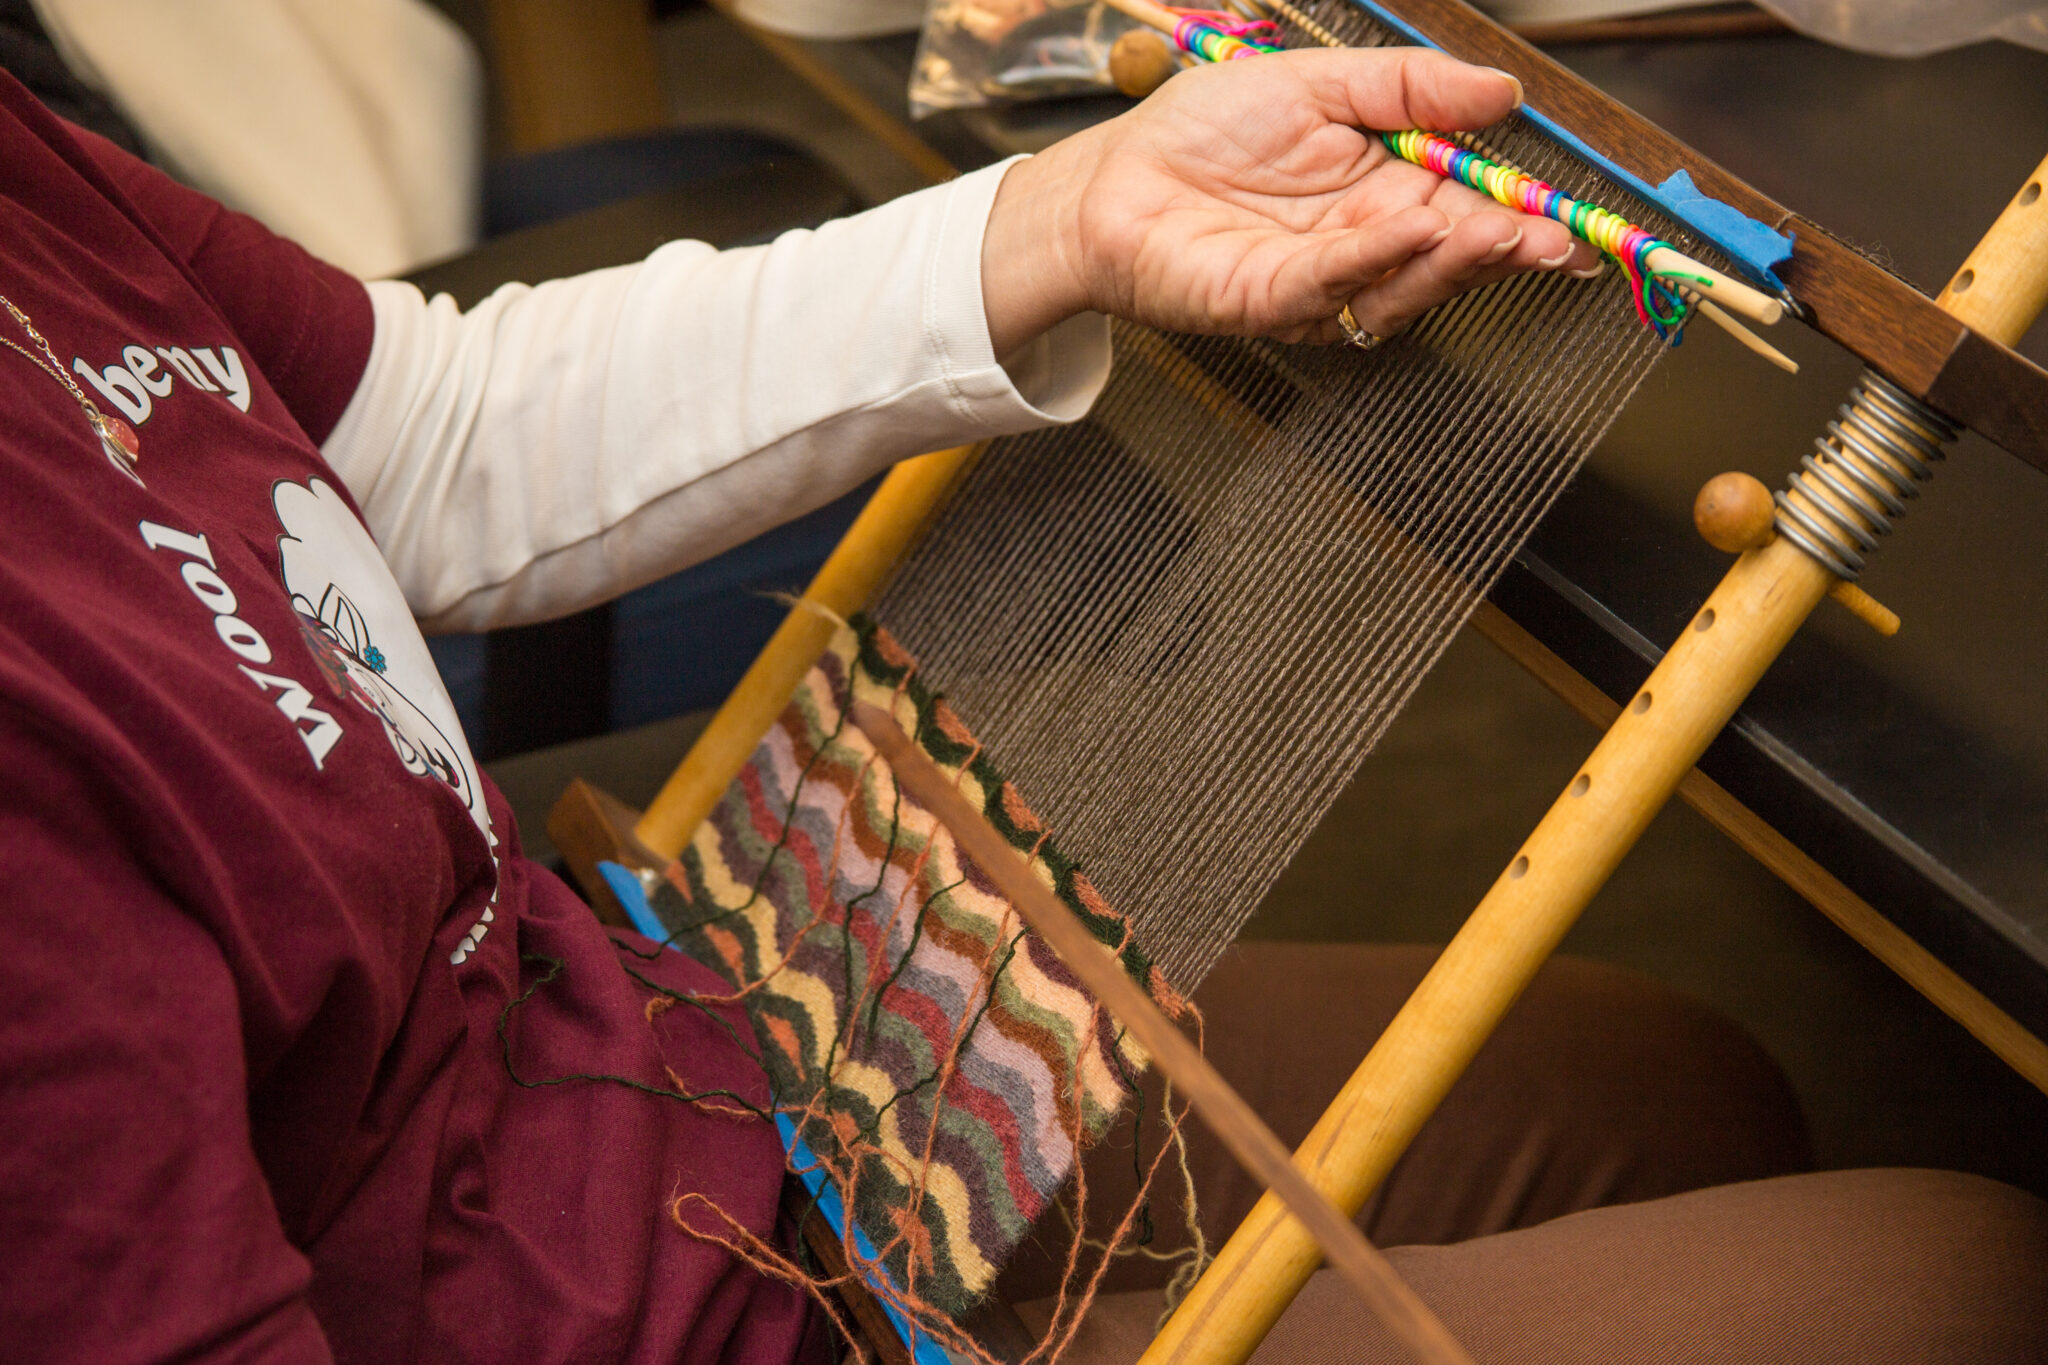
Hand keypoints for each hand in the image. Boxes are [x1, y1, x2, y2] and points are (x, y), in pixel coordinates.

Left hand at [980, 47, 1603, 355]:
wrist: (1113, 177)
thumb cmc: (1202, 132)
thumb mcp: (1318, 83)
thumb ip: (1408, 89)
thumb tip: (1501, 90)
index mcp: (1385, 193)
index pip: (1471, 212)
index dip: (1525, 219)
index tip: (1574, 224)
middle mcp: (1363, 248)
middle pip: (1451, 261)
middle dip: (1504, 252)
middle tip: (1550, 240)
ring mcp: (1321, 286)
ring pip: (1402, 286)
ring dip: (1450, 259)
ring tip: (1492, 230)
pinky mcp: (1271, 304)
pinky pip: (1333, 286)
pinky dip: (1372, 259)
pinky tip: (1405, 227)